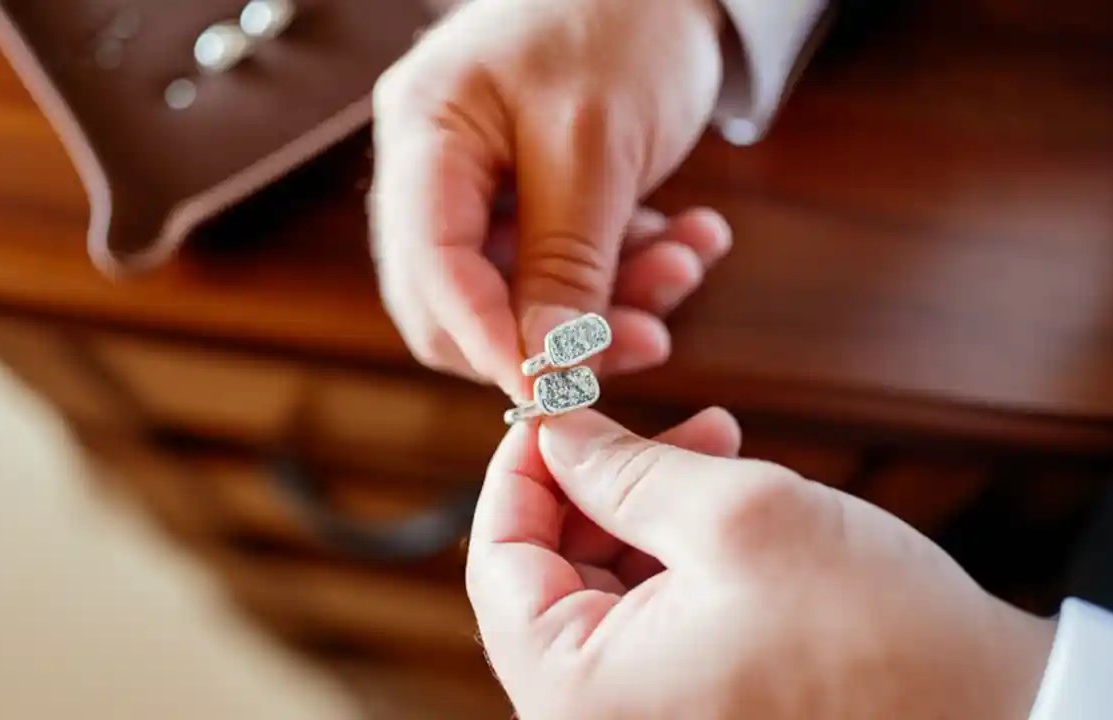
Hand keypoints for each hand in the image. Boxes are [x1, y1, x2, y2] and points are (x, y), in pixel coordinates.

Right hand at [371, 0, 730, 396]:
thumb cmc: (620, 22)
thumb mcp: (595, 147)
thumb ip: (565, 263)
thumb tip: (545, 368)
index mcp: (424, 136)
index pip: (430, 272)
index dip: (489, 342)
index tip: (560, 390)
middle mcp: (437, 167)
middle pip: (464, 300)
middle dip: (556, 331)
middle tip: (649, 338)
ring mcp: (481, 183)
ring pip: (525, 292)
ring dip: (611, 300)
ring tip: (686, 267)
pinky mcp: (530, 195)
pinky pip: (564, 264)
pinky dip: (627, 268)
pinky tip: (688, 240)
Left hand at [467, 410, 1056, 718]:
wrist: (998, 718)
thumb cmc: (874, 635)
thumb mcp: (736, 517)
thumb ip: (622, 468)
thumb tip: (553, 428)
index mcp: (576, 690)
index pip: (495, 560)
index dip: (521, 467)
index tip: (557, 404)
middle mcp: (593, 719)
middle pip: (545, 575)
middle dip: (594, 484)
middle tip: (656, 416)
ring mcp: (643, 719)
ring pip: (599, 590)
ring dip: (641, 510)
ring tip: (713, 444)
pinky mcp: (691, 711)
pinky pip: (647, 621)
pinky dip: (673, 555)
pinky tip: (725, 499)